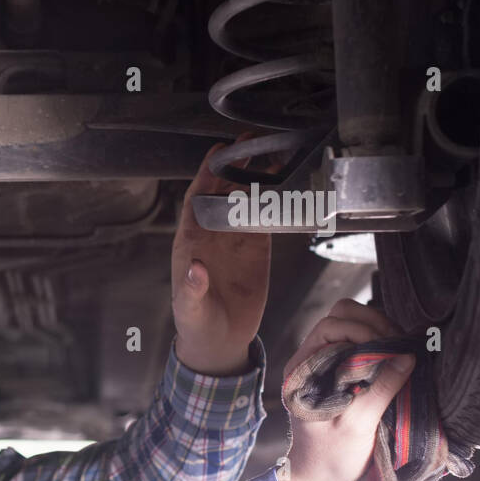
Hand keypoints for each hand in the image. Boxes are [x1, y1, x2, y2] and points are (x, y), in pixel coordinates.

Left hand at [171, 134, 271, 375]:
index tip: (219, 151)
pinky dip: (275, 199)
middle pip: (223, 190)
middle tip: (254, 140)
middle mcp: (212, 232)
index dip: (206, 174)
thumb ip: (192, 289)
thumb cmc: (197, 322)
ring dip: (259, 175)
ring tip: (277, 151)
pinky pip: (265, 216)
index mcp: (190, 240)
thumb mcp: (191, 308)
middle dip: (237, 164)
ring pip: (246, 198)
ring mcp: (235, 237)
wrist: (219, 339)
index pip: (196, 199)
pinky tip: (289, 181)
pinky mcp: (256, 246)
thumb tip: (195, 268)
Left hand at [277, 299, 413, 480]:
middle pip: (340, 316)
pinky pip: (359, 342)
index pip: (332, 326)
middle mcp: (310, 360)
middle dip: (373, 323)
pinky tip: (394, 359)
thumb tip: (406, 356)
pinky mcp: (340, 371)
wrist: (319, 476)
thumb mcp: (357, 426)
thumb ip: (379, 390)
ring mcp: (324, 363)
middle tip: (398, 345)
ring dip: (378, 330)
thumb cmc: (330, 456)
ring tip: (399, 350)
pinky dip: (379, 342)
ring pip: (351, 325)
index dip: (364, 331)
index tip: (390, 348)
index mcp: (302, 369)